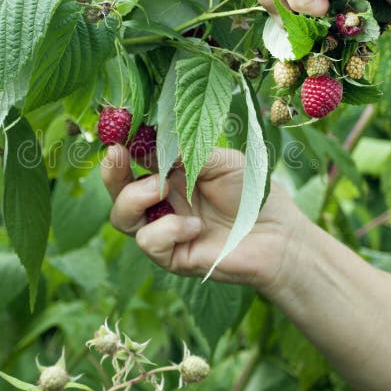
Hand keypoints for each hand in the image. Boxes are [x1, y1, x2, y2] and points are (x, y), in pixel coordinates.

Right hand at [100, 146, 303, 291]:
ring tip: (161, 188)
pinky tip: (194, 226)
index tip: (118, 133)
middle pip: (119, 191)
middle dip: (111, 172)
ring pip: (122, 218)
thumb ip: (186, 152)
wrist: (279, 235)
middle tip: (116, 154)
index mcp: (172, 175)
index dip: (123, 148)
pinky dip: (167, 230)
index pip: (135, 161)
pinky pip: (149, 242)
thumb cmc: (253, 193)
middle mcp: (163, 202)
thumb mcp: (220, 160)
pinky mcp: (172, 256)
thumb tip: (150, 142)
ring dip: (134, 198)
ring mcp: (165, 229)